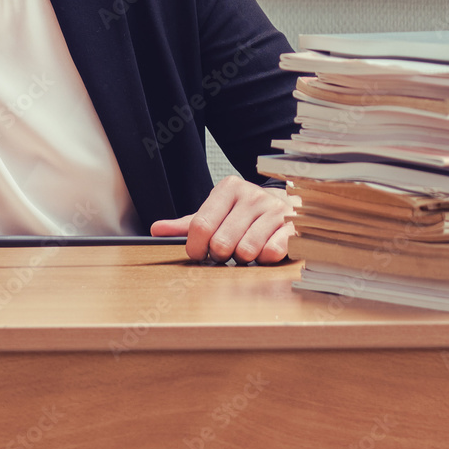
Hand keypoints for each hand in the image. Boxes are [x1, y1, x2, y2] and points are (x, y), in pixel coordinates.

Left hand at [150, 176, 294, 263]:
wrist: (284, 207)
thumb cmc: (243, 214)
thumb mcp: (215, 213)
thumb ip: (187, 224)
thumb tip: (156, 230)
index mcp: (229, 188)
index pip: (201, 225)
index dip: (195, 247)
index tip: (197, 252)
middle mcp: (252, 195)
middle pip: (221, 242)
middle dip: (220, 254)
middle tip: (224, 251)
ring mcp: (274, 210)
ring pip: (246, 251)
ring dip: (242, 258)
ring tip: (244, 249)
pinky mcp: (292, 227)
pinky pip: (270, 253)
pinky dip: (263, 259)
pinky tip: (263, 250)